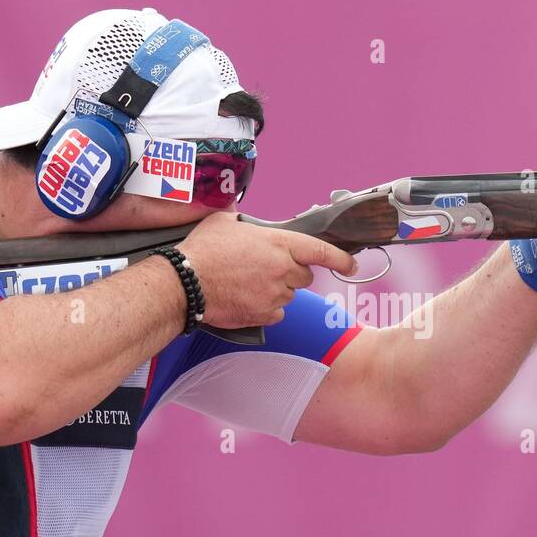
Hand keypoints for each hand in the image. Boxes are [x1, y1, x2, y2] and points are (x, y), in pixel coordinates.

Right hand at [176, 212, 356, 327]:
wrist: (185, 284)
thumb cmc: (202, 251)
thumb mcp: (225, 222)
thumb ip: (245, 222)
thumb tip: (243, 220)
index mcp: (278, 243)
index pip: (321, 251)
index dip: (340, 259)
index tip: (352, 265)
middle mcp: (282, 270)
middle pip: (305, 276)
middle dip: (292, 273)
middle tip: (268, 269)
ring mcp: (274, 294)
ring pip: (289, 295)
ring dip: (276, 290)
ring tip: (248, 283)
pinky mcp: (264, 315)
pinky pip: (276, 313)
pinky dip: (266, 308)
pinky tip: (246, 298)